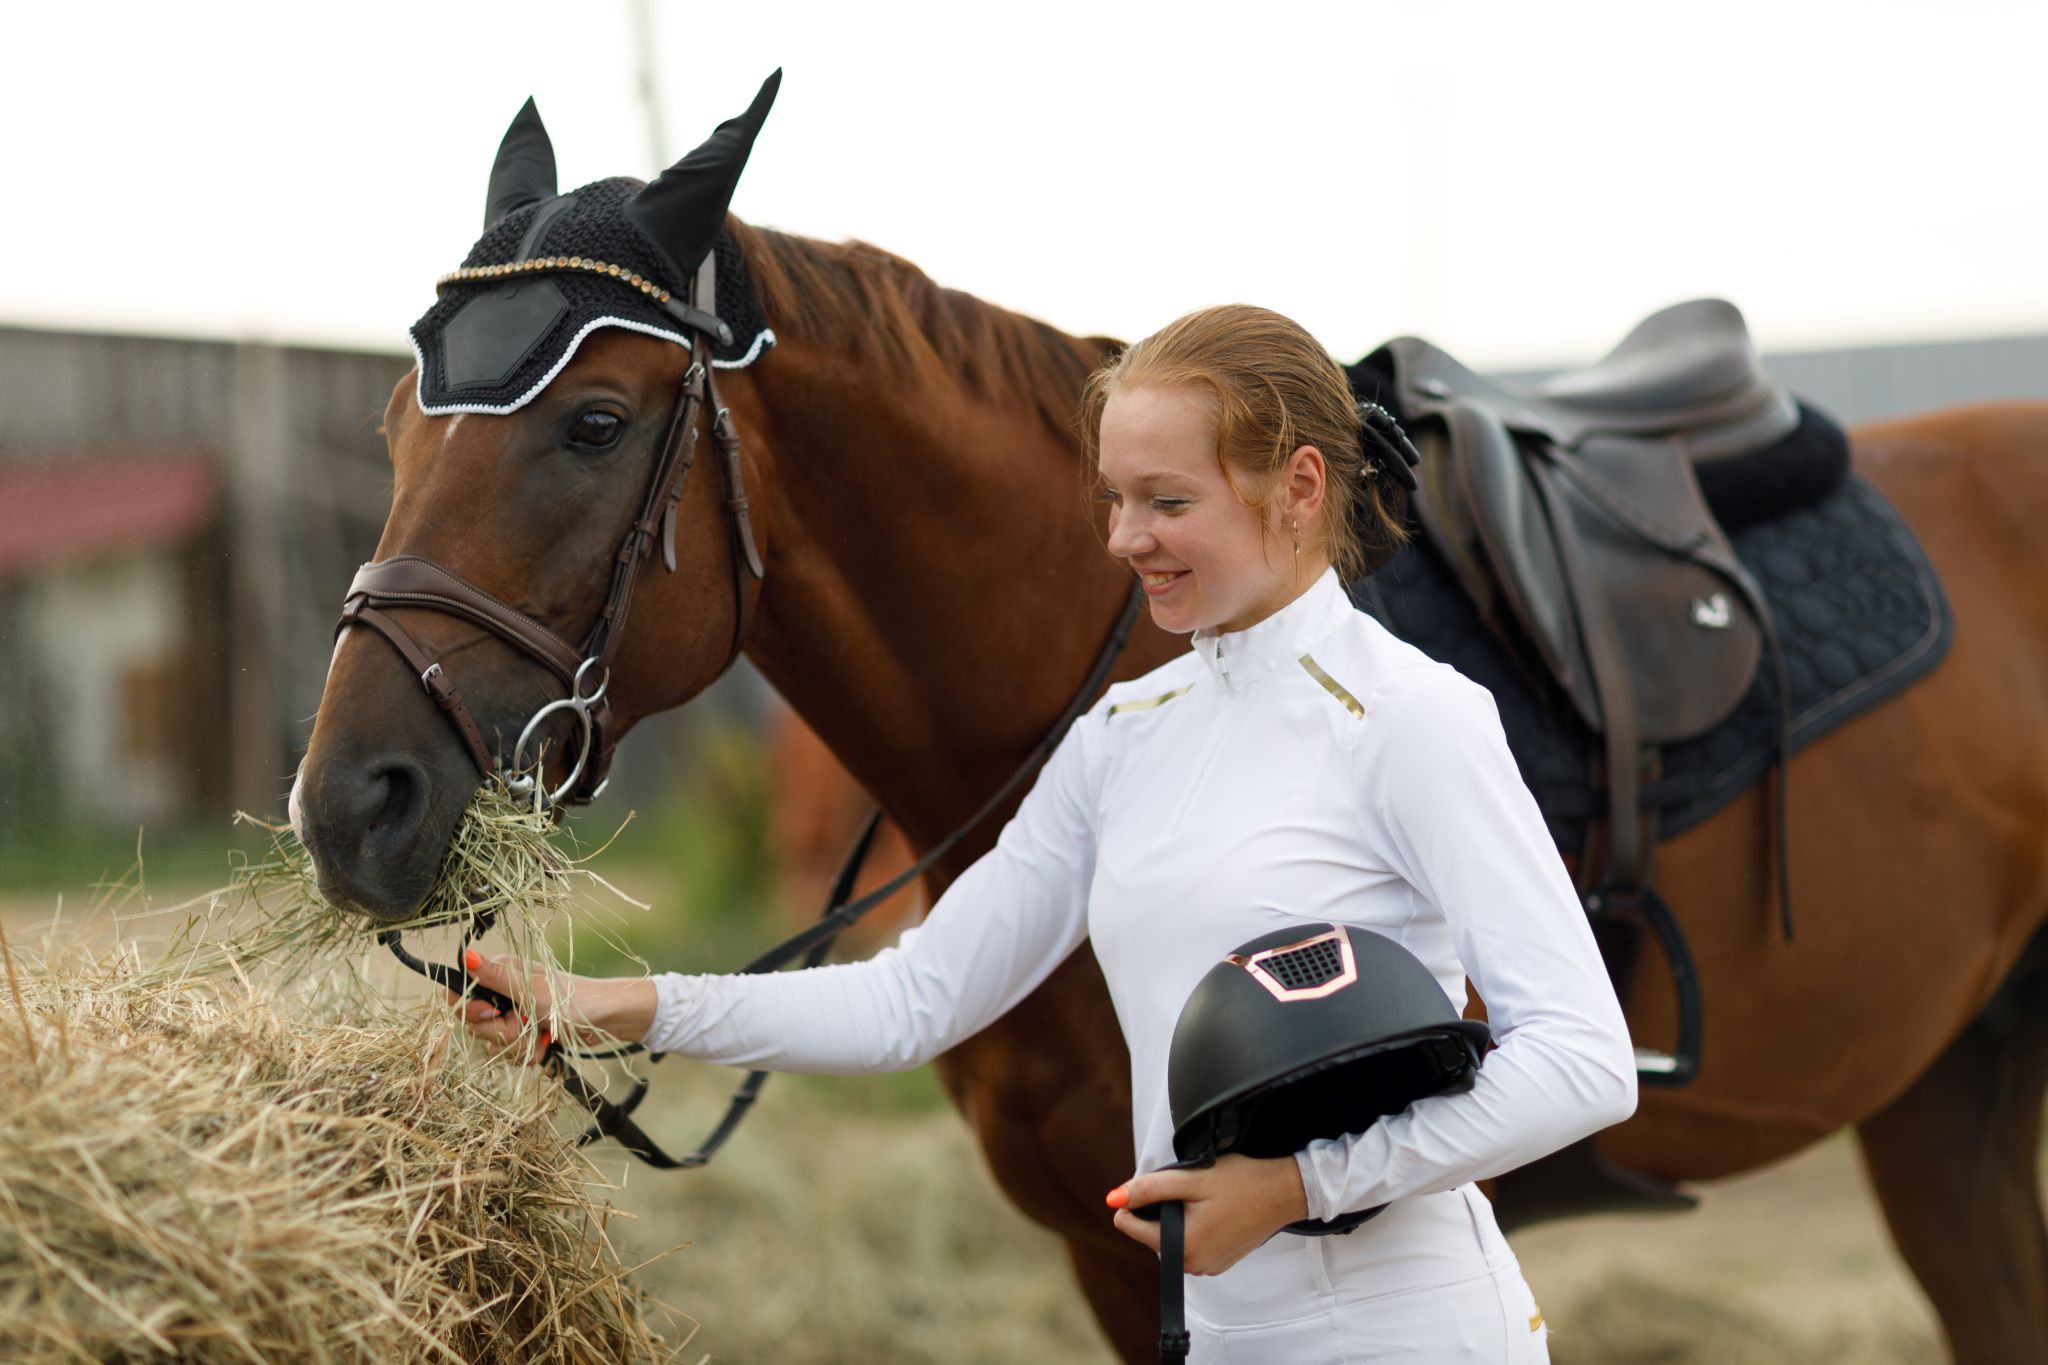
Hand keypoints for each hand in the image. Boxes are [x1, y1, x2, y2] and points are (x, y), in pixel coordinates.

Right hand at [446, 949, 657, 1065]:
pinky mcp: (526, 1036)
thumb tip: (465, 954)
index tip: (491, 1013)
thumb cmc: (570, 999)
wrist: (605, 1020)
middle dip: (501, 1031)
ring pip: (493, 1043)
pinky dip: (529, 1053)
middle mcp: (504, 994)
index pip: (461, 995)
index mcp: (501, 974)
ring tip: (540, 1034)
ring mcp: (515, 1016)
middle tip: (526, 1022)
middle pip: (476, 1024)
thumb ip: (494, 976)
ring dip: (518, 1045)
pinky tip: (546, 1044)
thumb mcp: (528, 988)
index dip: (470, 1011)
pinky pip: (511, 1054)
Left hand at [1107, 1154, 1311, 1274]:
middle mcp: (1193, 1266)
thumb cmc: (1243, 1182)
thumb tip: (1113, 1199)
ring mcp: (1207, 1267)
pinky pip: (1191, 1244)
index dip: (1138, 1199)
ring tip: (1206, 1199)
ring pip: (1170, 1238)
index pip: (1128, 1224)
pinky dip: (1195, 1227)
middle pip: (1150, 1232)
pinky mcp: (1219, 1263)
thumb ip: (1149, 1188)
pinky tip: (1217, 1211)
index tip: (1165, 1186)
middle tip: (1193, 1190)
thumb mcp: (1192, 1178)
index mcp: (1182, 1248)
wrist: (1285, 1192)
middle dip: (1161, 1209)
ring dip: (1178, 1218)